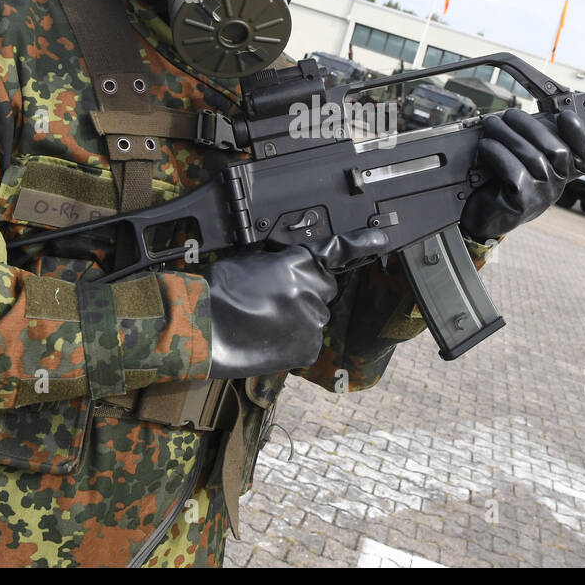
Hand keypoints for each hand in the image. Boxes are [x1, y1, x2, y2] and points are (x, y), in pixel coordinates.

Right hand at [205, 228, 388, 378]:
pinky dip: (292, 341)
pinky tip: (267, 338)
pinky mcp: (307, 347)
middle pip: (324, 289)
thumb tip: (293, 269)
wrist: (203, 327)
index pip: (337, 250)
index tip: (381, 237)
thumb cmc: (218, 292)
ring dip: (297, 318)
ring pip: (315, 317)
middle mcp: (312, 289)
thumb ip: (282, 263)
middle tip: (273, 300)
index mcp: (298, 262)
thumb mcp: (252, 260)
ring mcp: (312, 320)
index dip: (362, 243)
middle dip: (306, 293)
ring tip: (262, 321)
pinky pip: (308, 342)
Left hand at [461, 108, 584, 242]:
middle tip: (509, 115)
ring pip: (533, 157)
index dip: (581, 136)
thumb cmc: (501, 182)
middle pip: (558, 150)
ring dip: (508, 135)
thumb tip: (523, 117)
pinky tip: (486, 146)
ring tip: (491, 125)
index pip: (584, 158)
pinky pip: (515, 172)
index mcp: (561, 173)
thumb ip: (530, 141)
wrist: (484, 215)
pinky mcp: (524, 203)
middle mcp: (557, 185)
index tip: (566, 116)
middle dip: (531, 126)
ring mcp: (543, 196)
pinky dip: (499, 153)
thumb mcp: (521, 159)